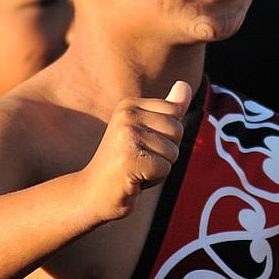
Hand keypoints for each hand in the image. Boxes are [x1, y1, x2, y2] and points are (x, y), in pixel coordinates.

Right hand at [83, 80, 192, 221]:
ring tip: (135, 169)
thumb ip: (167, 109)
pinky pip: (165, 168)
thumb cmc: (124, 164)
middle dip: (165, 152)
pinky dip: (153, 179)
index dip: (166, 136)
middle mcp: (127, 115)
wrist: (92, 193)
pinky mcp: (130, 158)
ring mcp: (127, 135)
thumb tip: (185, 85)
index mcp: (130, 104)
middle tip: (139, 160)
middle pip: (177, 130)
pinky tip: (133, 179)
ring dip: (159, 168)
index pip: (175, 112)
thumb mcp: (146, 132)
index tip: (141, 146)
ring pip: (173, 152)